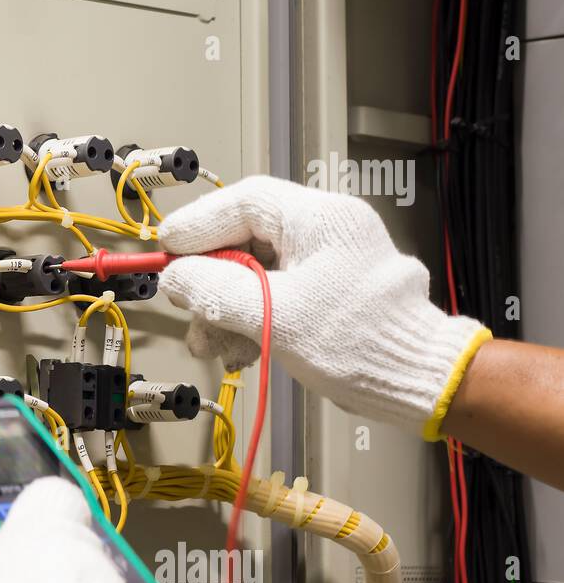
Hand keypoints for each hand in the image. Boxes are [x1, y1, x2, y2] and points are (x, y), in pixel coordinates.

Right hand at [157, 175, 488, 438]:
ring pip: (254, 269)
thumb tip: (176, 277)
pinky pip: (273, 291)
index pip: (244, 202)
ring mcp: (327, 260)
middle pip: (244, 237)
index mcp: (321, 219)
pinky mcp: (327, 289)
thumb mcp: (276, 317)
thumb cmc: (363, 343)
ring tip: (212, 344)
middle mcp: (326, 230)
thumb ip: (217, 291)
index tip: (166, 251)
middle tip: (187, 305)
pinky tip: (239, 348)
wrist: (415, 381)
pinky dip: (249, 317)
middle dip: (210, 278)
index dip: (197, 224)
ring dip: (225, 306)